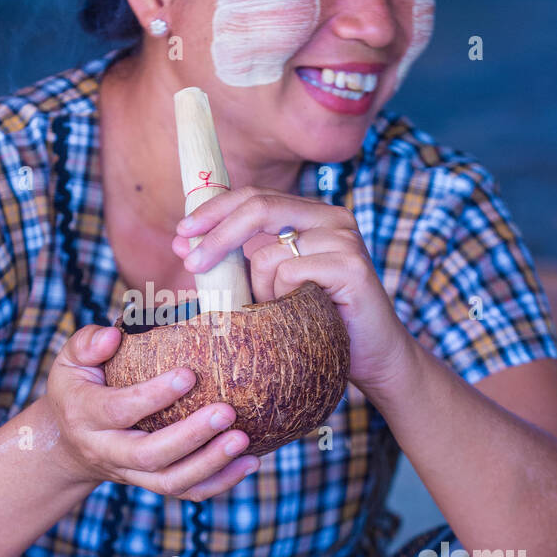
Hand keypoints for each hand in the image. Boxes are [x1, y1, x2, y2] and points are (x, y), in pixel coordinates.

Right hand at [44, 324, 260, 499]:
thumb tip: (113, 335)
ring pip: (170, 482)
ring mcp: (130, 473)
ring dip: (210, 464)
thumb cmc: (78, 389)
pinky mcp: (151, 484)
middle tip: (227, 412)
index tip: (189, 374)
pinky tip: (250, 462)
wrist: (68, 445)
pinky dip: (220, 482)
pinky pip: (186, 492)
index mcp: (86, 415)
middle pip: (149, 455)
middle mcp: (107, 450)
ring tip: (243, 439)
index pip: (119, 410)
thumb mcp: (69, 361)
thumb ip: (87, 344)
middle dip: (190, 436)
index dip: (152, 396)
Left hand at [172, 185, 414, 399]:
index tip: (182, 234)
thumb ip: (237, 261)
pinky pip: (289, 274)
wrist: (374, 360)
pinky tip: (302, 316)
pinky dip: (281, 300)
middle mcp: (331, 217)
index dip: (214, 210)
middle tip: (190, 263)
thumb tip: (182, 242)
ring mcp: (344, 237)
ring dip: (258, 293)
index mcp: (311, 214)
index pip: (254, 196)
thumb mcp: (269, 285)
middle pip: (258, 207)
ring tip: (281, 315)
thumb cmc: (318, 324)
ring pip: (268, 254)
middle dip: (216, 235)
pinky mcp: (352, 263)